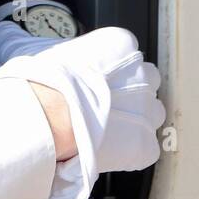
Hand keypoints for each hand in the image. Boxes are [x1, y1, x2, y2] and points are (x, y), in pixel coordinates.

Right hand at [0, 22, 165, 173]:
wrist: (46, 116)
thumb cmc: (46, 83)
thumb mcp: (62, 53)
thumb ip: (82, 57)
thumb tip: (70, 59)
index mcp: (122, 45)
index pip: (130, 58)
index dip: (115, 76)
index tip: (103, 87)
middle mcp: (142, 73)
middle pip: (146, 85)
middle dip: (132, 97)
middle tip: (108, 109)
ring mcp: (147, 109)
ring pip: (152, 115)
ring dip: (135, 123)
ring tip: (108, 132)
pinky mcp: (144, 142)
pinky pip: (147, 149)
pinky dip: (131, 153)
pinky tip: (109, 151)